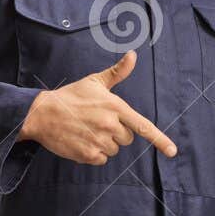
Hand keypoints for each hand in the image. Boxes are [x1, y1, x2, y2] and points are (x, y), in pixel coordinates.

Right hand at [19, 50, 176, 165]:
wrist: (42, 113)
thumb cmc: (71, 96)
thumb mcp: (94, 81)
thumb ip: (117, 73)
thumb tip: (133, 56)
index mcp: (115, 106)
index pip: (143, 126)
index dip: (160, 140)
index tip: (173, 152)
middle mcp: (110, 125)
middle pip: (127, 139)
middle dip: (116, 133)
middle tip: (97, 122)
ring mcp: (99, 141)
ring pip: (114, 150)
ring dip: (105, 144)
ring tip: (87, 130)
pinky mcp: (88, 154)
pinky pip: (101, 159)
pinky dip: (94, 153)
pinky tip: (82, 140)